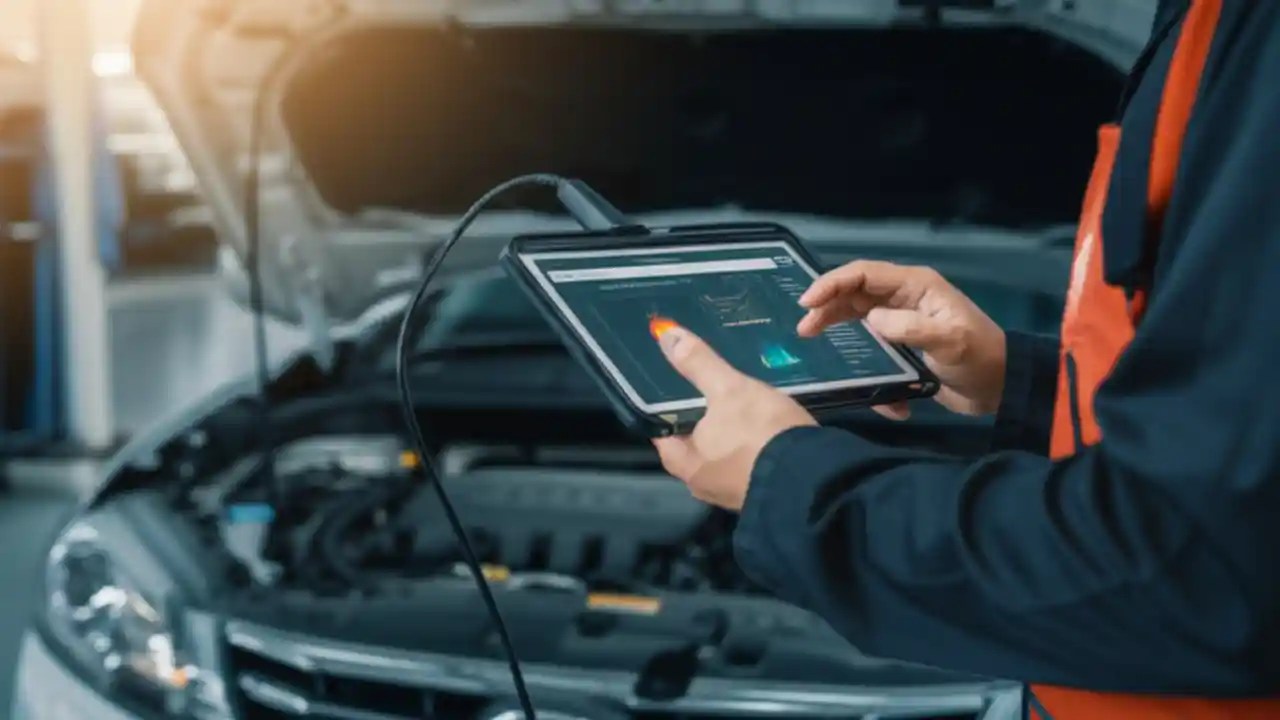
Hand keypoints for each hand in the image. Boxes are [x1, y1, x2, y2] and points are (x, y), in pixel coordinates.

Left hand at [651, 327, 815, 510]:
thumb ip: (698, 363)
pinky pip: (747, 466)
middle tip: (709, 395)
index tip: (674, 390)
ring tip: (738, 409)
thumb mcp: (729, 389)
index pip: (661, 433)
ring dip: (727, 438)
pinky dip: (749, 449)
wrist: (814, 479)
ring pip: (720, 457)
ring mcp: (731, 493)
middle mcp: (701, 484)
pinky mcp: (760, 492)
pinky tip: (763, 431)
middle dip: (700, 423)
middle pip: (691, 446)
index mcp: (684, 463)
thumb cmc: (760, 434)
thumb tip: (665, 334)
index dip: (665, 410)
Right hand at [797, 261, 1005, 419]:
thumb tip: (872, 319)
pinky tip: (863, 380)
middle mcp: (905, 297)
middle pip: (854, 291)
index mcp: (916, 286)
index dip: (832, 283)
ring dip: (834, 323)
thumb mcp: (950, 342)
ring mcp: (902, 319)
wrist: (1001, 386)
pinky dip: (861, 359)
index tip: (807, 303)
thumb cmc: (980, 358)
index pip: (864, 274)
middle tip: (804, 328)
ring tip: (810, 337)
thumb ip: (911, 328)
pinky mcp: (901, 342)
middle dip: (827, 304)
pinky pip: (870, 342)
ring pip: (857, 313)